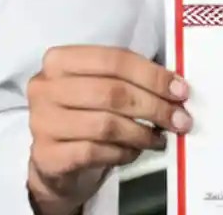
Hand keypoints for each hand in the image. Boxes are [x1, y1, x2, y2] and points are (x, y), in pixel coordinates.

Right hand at [27, 46, 191, 214]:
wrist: (55, 161)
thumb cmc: (85, 115)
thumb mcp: (101, 87)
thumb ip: (131, 81)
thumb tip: (175, 88)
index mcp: (60, 60)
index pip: (114, 60)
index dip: (152, 75)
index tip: (180, 91)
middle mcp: (45, 88)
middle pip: (112, 93)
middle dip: (154, 107)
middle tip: (180, 119)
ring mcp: (42, 122)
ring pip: (106, 125)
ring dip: (142, 133)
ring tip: (160, 139)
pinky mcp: (47, 156)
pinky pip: (96, 152)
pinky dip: (123, 152)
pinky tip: (135, 151)